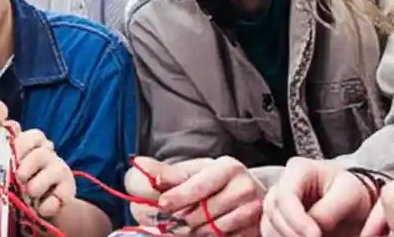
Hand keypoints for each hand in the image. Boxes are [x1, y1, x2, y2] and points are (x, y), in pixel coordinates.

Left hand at [10, 123, 75, 219]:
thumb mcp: (12, 164)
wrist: (41, 206)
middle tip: (18, 179)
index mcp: (36, 145)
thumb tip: (7, 125)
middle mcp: (51, 155)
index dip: (21, 146)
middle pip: (41, 154)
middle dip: (27, 167)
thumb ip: (8, 146)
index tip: (11, 159)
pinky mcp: (69, 192)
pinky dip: (48, 205)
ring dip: (37, 186)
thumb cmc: (23, 180)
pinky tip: (40, 208)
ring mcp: (61, 172)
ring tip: (29, 194)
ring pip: (56, 171)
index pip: (34, 136)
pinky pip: (60, 196)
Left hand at [126, 156, 264, 235]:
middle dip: (181, 219)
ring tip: (187, 224)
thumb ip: (170, 172)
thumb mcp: (197, 171)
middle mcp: (244, 188)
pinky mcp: (253, 230)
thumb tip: (140, 164)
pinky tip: (203, 231)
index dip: (178, 196)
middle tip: (169, 220)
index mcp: (228, 168)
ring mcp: (252, 211)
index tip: (162, 204)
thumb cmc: (219, 180)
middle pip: (203, 212)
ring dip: (193, 231)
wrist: (252, 192)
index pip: (199, 186)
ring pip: (211, 230)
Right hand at [262, 158, 371, 236]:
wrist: (351, 199)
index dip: (296, 219)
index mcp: (299, 169)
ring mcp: (276, 199)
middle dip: (291, 232)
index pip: (286, 196)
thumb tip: (315, 226)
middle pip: (274, 211)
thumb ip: (330, 209)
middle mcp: (282, 183)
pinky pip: (271, 231)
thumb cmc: (350, 191)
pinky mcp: (277, 216)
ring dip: (286, 236)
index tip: (315, 236)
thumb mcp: (349, 194)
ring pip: (269, 223)